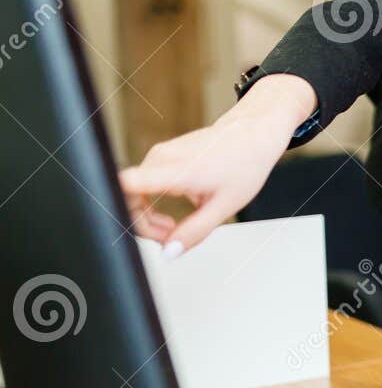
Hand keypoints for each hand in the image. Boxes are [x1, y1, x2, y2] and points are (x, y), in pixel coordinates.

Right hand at [118, 74, 315, 252]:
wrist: (254, 135)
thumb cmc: (246, 163)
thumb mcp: (225, 206)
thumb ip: (195, 231)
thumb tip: (169, 252)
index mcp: (178, 170)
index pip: (128, 185)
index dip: (121, 208)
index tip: (132, 226)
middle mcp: (162, 158)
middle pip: (128, 196)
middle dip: (143, 224)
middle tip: (169, 238)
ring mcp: (161, 154)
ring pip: (135, 191)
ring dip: (149, 216)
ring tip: (174, 228)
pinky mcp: (163, 155)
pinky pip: (146, 184)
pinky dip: (154, 203)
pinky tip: (174, 213)